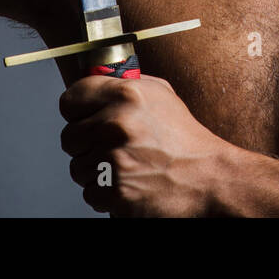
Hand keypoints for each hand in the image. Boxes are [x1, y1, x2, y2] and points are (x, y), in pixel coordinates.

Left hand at [59, 73, 231, 216]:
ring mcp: (115, 160)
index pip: (70, 99)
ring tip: (125, 167)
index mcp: (127, 95)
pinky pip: (90, 193)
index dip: (76, 110)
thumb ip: (126, 85)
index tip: (84, 117)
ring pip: (77, 168)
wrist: (209, 179)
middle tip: (110, 148)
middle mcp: (117, 124)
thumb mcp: (162, 95)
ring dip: (96, 171)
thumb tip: (94, 84)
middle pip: (69, 137)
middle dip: (85, 144)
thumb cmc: (185, 139)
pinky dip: (105, 193)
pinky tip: (129, 184)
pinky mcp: (116, 192)